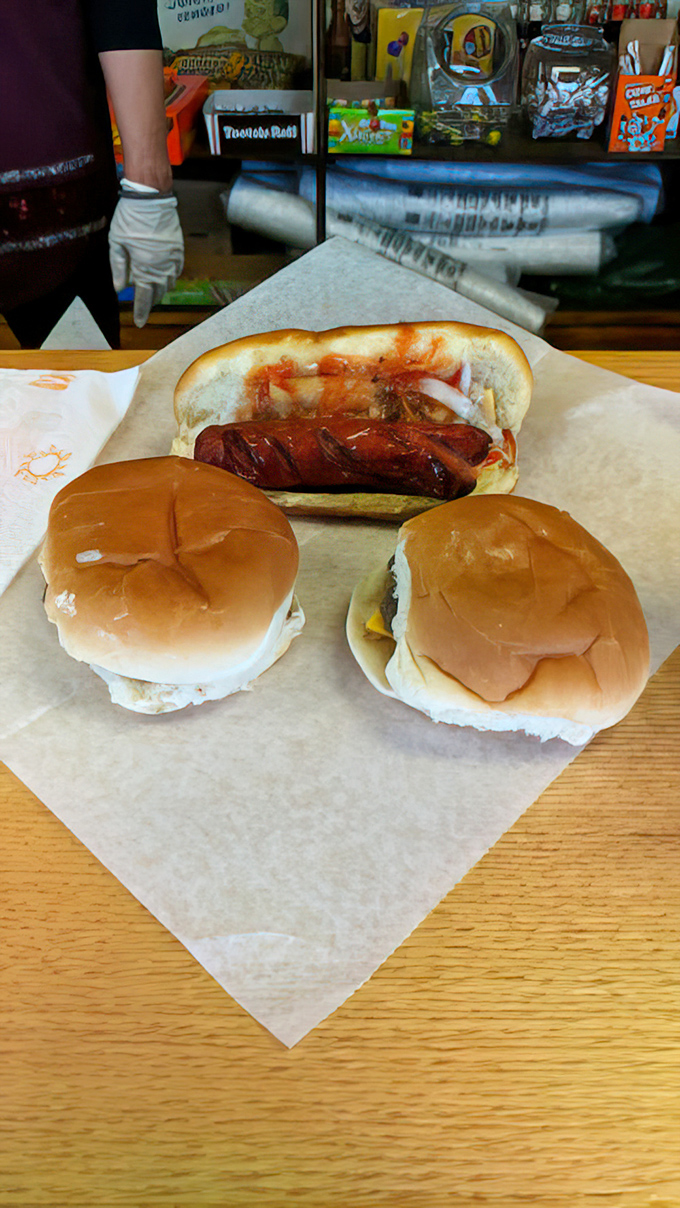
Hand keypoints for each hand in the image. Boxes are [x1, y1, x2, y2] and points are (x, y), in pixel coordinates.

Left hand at [109, 185, 183, 327]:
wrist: (152, 197)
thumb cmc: (130, 218)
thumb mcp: (117, 243)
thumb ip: (118, 268)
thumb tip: (120, 289)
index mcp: (145, 268)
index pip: (143, 297)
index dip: (141, 312)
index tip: (139, 323)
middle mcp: (162, 267)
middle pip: (158, 293)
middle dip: (149, 301)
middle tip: (142, 306)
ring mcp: (173, 259)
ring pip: (169, 284)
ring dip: (159, 290)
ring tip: (151, 292)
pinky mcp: (179, 250)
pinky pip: (176, 271)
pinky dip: (169, 278)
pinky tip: (162, 277)